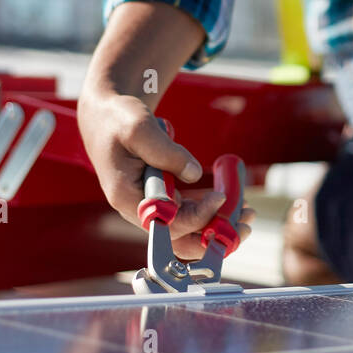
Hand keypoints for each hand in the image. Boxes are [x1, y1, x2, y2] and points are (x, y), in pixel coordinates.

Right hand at [76, 86, 254, 255]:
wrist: (106, 115)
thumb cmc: (118, 119)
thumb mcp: (139, 128)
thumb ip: (165, 151)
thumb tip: (194, 174)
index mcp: (126, 197)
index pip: (165, 223)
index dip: (196, 217)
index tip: (220, 198)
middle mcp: (138, 208)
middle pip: (177, 236)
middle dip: (212, 235)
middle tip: (245, 224)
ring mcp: (150, 204)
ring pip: (185, 228)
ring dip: (215, 226)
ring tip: (246, 214)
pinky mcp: (160, 196)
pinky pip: (186, 212)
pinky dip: (208, 211)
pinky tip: (231, 203)